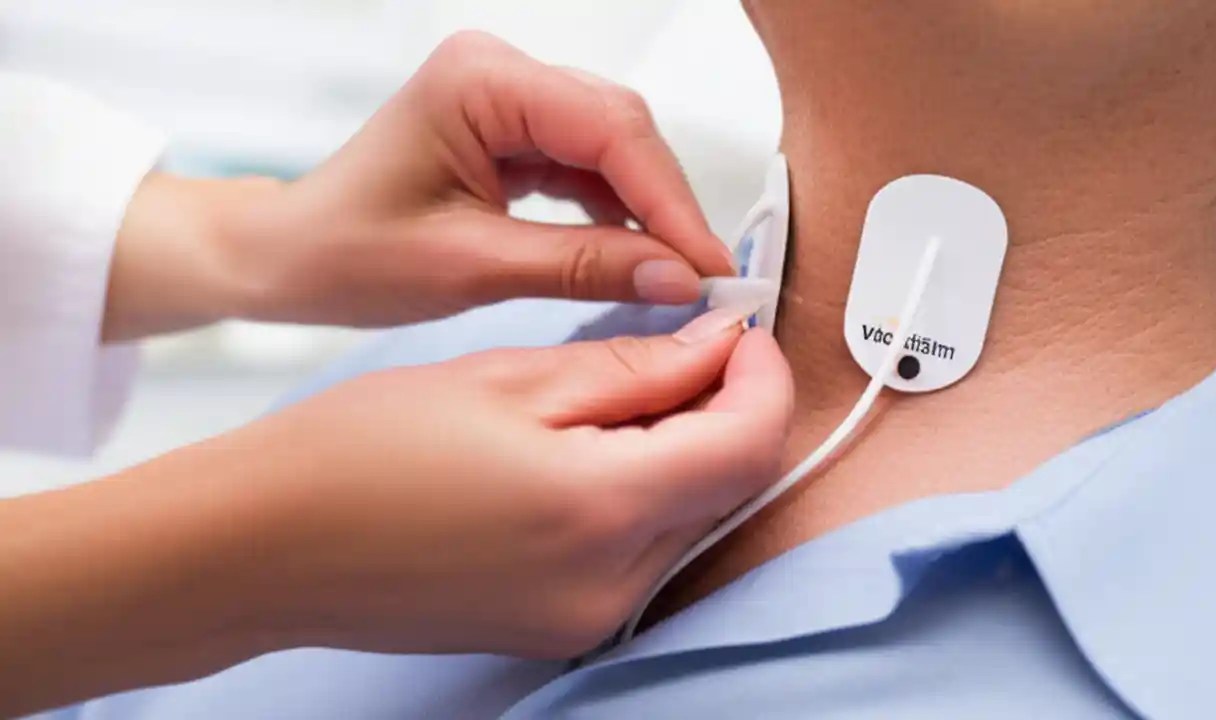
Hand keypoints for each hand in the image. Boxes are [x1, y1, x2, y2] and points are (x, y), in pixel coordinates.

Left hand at [104, 31, 732, 340]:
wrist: (289, 257)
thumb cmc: (347, 254)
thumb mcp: (471, 267)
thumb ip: (582, 266)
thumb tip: (679, 277)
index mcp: (478, 81)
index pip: (609, 129)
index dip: (670, 200)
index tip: (710, 264)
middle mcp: (498, 72)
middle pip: (620, 128)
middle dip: (667, 204)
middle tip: (706, 277)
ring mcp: (505, 98)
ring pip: (611, 146)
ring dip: (648, 209)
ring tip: (679, 273)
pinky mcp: (510, 131)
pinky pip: (586, 164)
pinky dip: (616, 211)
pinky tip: (636, 253)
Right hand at [228, 311, 791, 657]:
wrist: (272, 544)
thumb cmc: (363, 452)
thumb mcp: (510, 378)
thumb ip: (635, 367)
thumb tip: (720, 345)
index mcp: (599, 511)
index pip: (749, 442)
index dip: (762, 375)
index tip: (738, 329)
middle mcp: (610, 585)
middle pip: (729, 485)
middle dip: (728, 407)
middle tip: (688, 345)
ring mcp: (588, 619)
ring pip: (692, 518)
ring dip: (688, 448)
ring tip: (630, 390)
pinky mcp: (565, 626)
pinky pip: (644, 551)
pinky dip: (646, 492)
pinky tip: (599, 447)